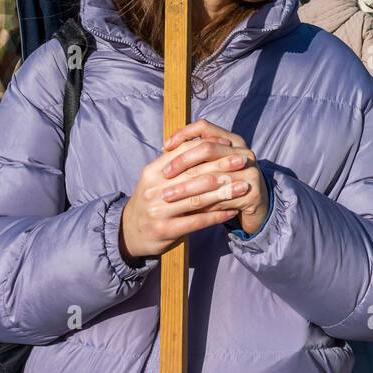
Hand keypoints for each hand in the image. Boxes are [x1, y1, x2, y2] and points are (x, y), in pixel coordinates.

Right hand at [119, 123, 262, 262]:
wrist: (130, 231)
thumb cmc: (151, 200)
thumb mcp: (156, 177)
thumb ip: (175, 162)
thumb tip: (204, 141)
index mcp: (152, 172)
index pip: (182, 153)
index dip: (207, 147)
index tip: (228, 144)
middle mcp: (154, 190)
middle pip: (193, 175)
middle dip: (221, 167)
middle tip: (242, 161)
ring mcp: (159, 211)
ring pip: (197, 199)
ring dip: (223, 192)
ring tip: (242, 187)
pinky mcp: (166, 230)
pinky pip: (197, 221)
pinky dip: (216, 216)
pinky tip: (231, 211)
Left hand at [161, 120, 268, 237]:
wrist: (256, 204)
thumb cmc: (227, 182)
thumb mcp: (212, 166)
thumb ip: (194, 156)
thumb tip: (164, 150)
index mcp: (233, 140)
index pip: (204, 127)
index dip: (183, 134)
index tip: (165, 146)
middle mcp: (244, 151)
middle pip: (207, 148)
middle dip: (182, 162)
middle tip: (164, 174)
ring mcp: (251, 171)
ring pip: (212, 176)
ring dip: (187, 187)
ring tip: (169, 196)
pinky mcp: (253, 193)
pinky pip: (222, 198)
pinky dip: (203, 204)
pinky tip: (187, 210)